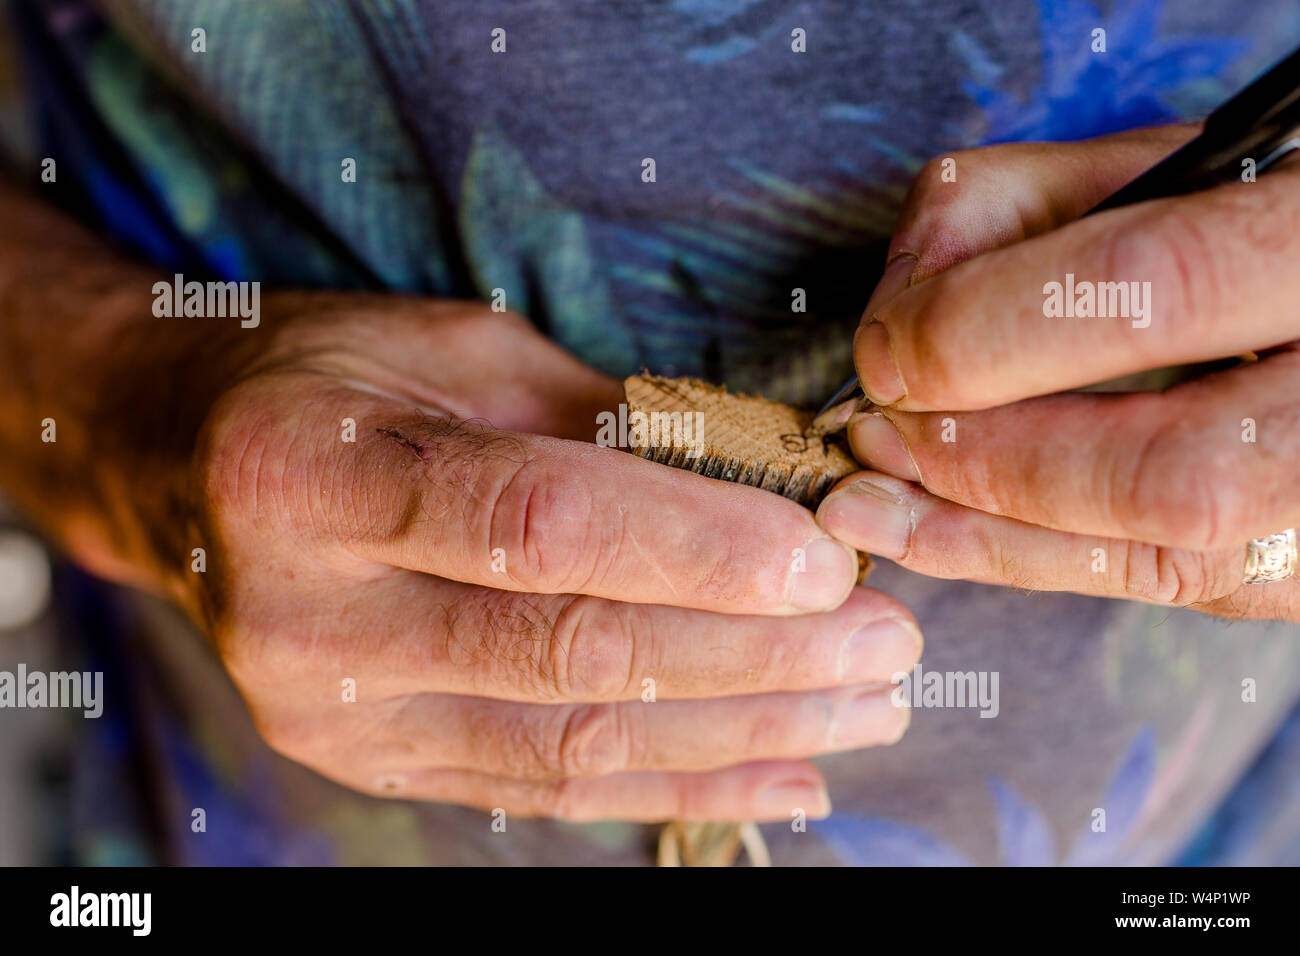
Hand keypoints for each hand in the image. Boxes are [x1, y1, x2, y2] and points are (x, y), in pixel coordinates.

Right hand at [185, 297, 921, 820]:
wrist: (183, 468)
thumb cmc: (330, 379)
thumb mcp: (454, 353)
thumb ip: (599, 423)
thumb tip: (770, 485)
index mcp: (316, 475)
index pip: (533, 525)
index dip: (691, 547)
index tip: (825, 560)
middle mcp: (311, 615)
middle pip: (569, 654)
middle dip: (752, 656)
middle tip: (886, 642)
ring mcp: (337, 713)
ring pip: (574, 745)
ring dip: (741, 732)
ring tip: (867, 710)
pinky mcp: (375, 761)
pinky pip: (548, 790)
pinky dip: (679, 788)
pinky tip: (784, 775)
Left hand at [816, 126, 1299, 621]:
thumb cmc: (1230, 222)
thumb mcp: (1142, 167)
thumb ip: (1011, 206)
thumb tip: (900, 307)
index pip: (1155, 287)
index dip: (990, 329)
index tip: (886, 349)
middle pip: (1168, 468)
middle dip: (985, 458)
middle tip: (877, 430)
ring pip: (1160, 555)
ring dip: (982, 529)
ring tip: (873, 494)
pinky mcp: (1297, 569)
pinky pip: (1151, 585)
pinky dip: (1019, 557)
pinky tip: (932, 529)